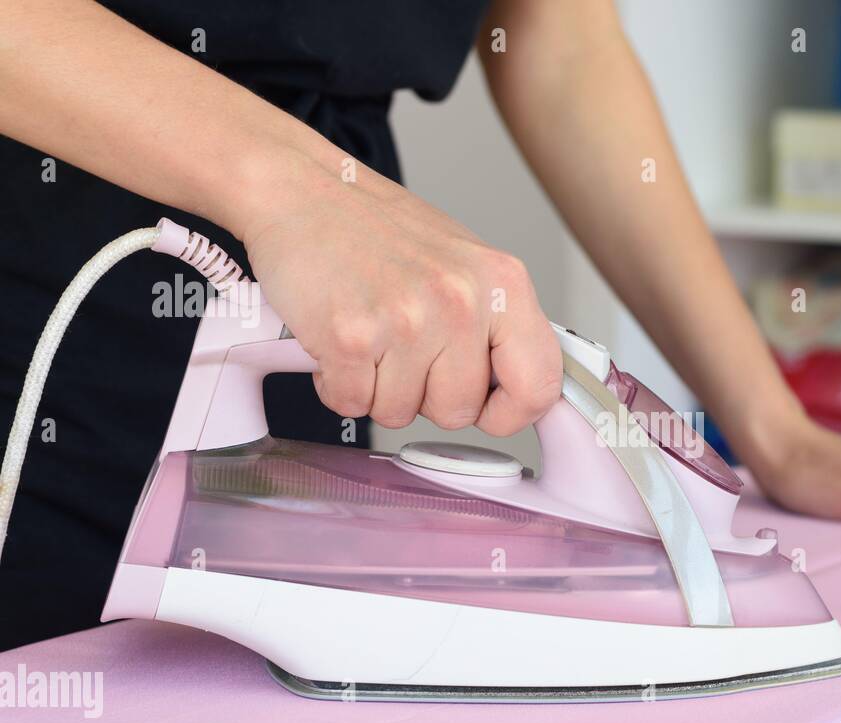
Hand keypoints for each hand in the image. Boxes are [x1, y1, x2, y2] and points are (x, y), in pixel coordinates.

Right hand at [235, 154, 561, 434]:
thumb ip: (495, 326)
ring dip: (377, 387)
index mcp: (503, 282)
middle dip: (425, 396)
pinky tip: (338, 340)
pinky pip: (351, 403)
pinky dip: (337, 383)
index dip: (511, 412)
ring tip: (368, 334)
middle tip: (402, 349)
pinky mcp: (352, 336)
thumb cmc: (376, 230)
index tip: (488, 408)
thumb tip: (517, 389)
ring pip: (400, 413)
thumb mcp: (463, 265)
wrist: (300, 190)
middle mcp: (462, 300)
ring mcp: (408, 319)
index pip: (539, 384)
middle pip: (459, 411)